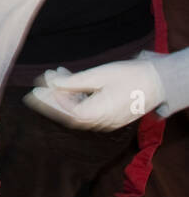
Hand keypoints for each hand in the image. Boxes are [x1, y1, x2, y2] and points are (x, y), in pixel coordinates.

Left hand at [25, 60, 165, 130]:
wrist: (159, 81)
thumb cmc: (130, 76)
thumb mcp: (98, 75)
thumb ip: (73, 82)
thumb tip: (51, 84)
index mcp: (98, 114)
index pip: (66, 111)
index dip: (50, 100)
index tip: (37, 88)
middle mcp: (101, 122)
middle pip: (69, 113)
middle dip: (52, 99)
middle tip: (36, 87)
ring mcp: (107, 120)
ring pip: (78, 109)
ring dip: (64, 93)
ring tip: (55, 74)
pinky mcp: (110, 114)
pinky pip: (88, 107)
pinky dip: (76, 95)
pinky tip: (70, 78)